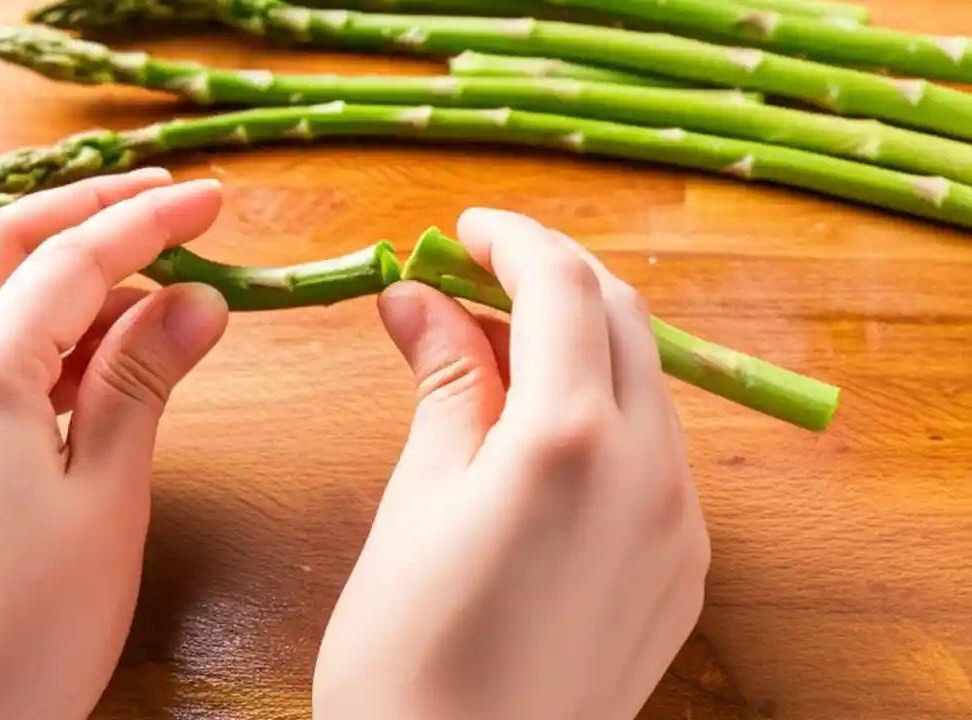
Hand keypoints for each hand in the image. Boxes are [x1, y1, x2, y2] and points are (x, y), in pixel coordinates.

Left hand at [0, 169, 229, 719]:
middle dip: (81, 209)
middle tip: (160, 203)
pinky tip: (81, 374)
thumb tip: (195, 301)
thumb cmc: (23, 632)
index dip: (149, 220)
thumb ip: (144, 383)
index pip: (73, 258)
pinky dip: (27, 340)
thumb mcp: (107, 499)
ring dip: (58, 281)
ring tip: (147, 303)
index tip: (212, 199)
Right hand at [313, 208, 710, 719]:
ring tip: (494, 354)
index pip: (562, 288)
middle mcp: (651, 472)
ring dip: (579, 344)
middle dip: (550, 280)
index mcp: (570, 442)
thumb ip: (443, 381)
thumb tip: (418, 297)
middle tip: (469, 279)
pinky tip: (540, 431)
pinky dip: (603, 412)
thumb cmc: (406, 654)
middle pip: (623, 320)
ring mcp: (681, 525)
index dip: (511, 241)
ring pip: (646, 383)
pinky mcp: (684, 568)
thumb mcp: (415, 498)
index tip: (461, 231)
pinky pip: (656, 453)